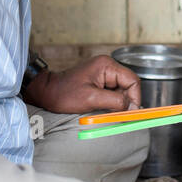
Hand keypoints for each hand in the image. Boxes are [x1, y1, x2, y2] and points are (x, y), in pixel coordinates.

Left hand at [28, 55, 142, 114]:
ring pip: (121, 90)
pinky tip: (103, 108)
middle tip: (120, 115)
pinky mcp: (99, 81)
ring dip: (118, 103)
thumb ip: (114, 101)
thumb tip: (131, 107)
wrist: (47, 92)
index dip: (135, 97)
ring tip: (107, 112)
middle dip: (126, 101)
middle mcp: (107, 66)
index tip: (131, 112)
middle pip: (128, 85)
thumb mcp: (91, 99)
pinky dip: (111, 102)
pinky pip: (113, 92)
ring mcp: (103, 73)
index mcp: (107, 66)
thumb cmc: (65, 94)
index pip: (132, 80)